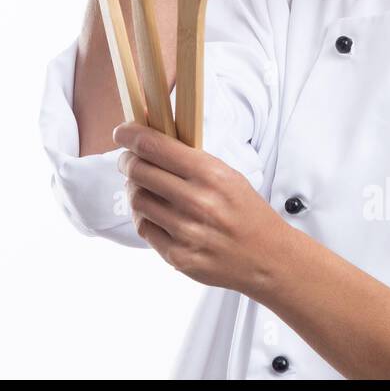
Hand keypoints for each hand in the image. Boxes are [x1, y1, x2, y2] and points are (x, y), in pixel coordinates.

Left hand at [113, 121, 289, 298]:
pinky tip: (151, 210)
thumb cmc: (246, 212)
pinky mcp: (178, 256)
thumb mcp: (227, 175)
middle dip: (127, 161)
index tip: (121, 132)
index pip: (154, 146)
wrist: (268, 258)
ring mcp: (186, 232)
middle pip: (138, 171)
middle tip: (128, 160)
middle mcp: (197, 202)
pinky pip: (144, 227)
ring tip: (143, 187)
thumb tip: (149, 143)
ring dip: (134, 189)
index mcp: (211, 175)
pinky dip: (142, 215)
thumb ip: (190, 161)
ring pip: (137, 199)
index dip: (130, 135)